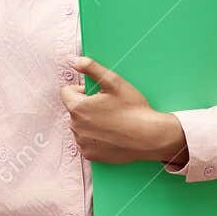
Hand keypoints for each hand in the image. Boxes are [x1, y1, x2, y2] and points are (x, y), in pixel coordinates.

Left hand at [60, 56, 186, 164]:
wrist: (150, 136)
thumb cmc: (133, 108)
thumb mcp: (113, 82)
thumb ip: (90, 68)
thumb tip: (71, 60)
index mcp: (77, 107)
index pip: (66, 92)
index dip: (82, 91)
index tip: (98, 95)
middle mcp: (75, 127)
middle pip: (73, 110)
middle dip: (86, 107)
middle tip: (109, 109)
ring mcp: (82, 142)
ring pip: (80, 126)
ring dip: (90, 123)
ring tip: (112, 122)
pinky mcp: (89, 155)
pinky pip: (86, 142)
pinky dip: (95, 138)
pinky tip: (111, 135)